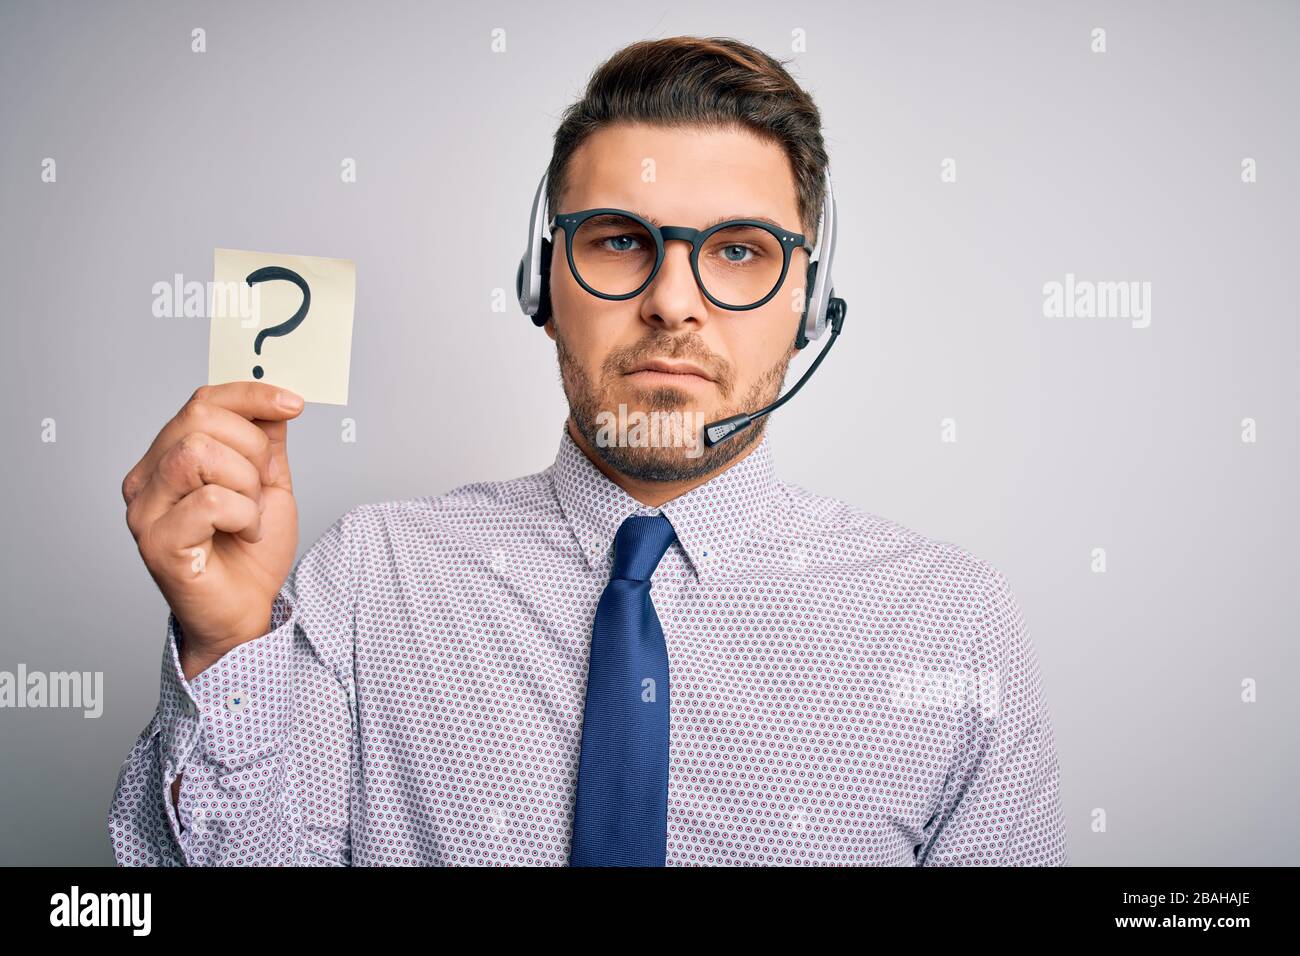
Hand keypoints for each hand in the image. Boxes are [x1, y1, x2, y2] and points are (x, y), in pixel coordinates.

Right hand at [122, 381, 303, 680]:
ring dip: (245, 483)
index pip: (202, 401)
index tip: (293, 404)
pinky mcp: (157, 542)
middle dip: (252, 448)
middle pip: (199, 420)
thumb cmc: (250, 554)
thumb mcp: (268, 485)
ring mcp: (145, 511)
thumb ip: (266, 441)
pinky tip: (244, 534)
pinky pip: (209, 501)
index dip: (250, 395)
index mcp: (168, 459)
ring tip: (250, 513)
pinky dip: (243, 515)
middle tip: (263, 486)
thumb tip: (274, 399)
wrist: (247, 612)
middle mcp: (146, 480)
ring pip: (198, 454)